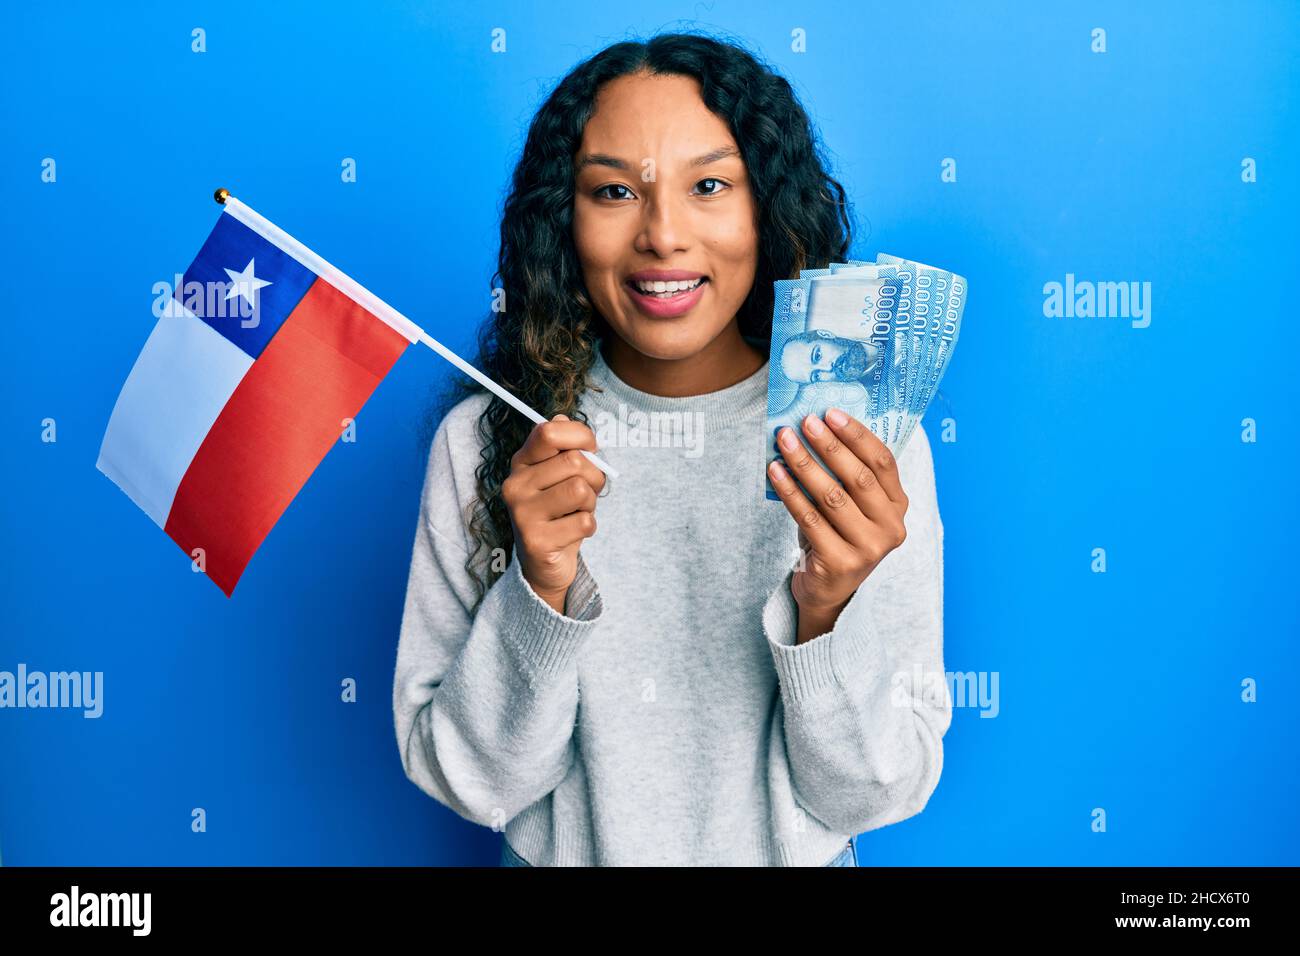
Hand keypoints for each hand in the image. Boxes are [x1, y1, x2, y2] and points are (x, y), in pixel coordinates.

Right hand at [502, 414, 605, 611]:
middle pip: (575, 462)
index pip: (549, 431)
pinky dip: (588, 527)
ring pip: (580, 490)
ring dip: (590, 504)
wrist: (543, 563)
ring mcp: (522, 513)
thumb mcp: (561, 476)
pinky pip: (584, 522)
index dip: (581, 436)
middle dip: (594, 478)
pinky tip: (572, 532)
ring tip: (577, 512)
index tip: (590, 449)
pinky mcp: (535, 541)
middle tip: (586, 493)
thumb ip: (565, 448)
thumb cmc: (559, 511)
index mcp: (521, 463)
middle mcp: (515, 485)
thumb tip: (561, 417)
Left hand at [767, 406, 909, 619]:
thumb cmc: (836, 534)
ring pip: (832, 496)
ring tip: (784, 441)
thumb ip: (845, 474)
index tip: (831, 412)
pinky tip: (775, 472)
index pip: (882, 461)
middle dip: (828, 445)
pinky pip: (809, 518)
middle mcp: (891, 527)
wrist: (827, 590)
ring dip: (804, 464)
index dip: (857, 435)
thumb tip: (814, 427)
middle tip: (804, 422)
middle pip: (858, 477)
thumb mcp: (851, 506)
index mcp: (898, 506)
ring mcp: (868, 548)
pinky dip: (789, 491)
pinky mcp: (840, 563)